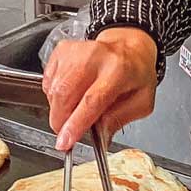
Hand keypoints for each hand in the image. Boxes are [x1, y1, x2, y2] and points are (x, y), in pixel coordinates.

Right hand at [43, 28, 157, 151]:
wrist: (129, 48)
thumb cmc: (136, 74)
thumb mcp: (141, 102)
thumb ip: (118, 120)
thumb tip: (99, 136)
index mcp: (119, 70)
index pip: (91, 100)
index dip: (75, 124)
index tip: (64, 142)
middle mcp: (95, 56)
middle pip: (65, 94)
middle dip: (60, 120)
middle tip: (67, 132)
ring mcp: (76, 51)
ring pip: (53, 89)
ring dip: (59, 108)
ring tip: (76, 108)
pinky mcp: (62, 50)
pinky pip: (49, 81)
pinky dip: (55, 95)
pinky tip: (72, 92)